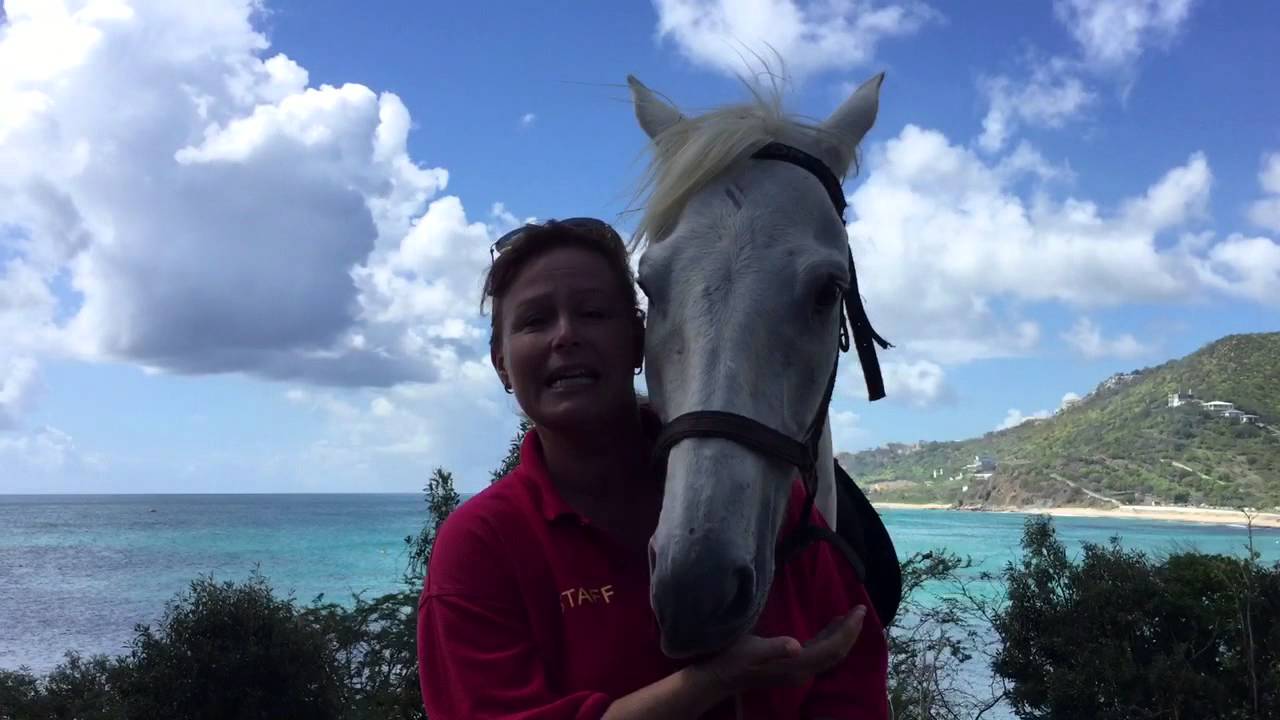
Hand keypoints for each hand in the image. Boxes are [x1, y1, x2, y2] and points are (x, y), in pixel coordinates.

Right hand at [694, 605, 866, 696]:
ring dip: (842, 635)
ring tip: (851, 615)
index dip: (848, 630)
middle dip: (851, 632)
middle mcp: (802, 671)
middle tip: (860, 609)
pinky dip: (830, 638)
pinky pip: (819, 652)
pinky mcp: (791, 666)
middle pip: (836, 653)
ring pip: (829, 653)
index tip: (859, 610)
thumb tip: (796, 646)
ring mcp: (797, 670)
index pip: (832, 648)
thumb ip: (774, 647)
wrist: (719, 678)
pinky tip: (830, 627)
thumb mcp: (751, 649)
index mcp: (796, 665)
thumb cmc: (732, 659)